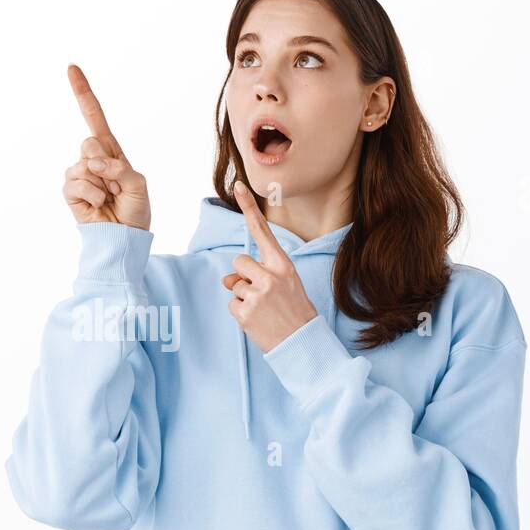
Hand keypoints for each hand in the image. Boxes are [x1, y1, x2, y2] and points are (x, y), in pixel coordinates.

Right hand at [62, 64, 150, 230]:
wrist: (125, 239)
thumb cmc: (135, 211)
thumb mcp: (138, 185)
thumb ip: (120, 169)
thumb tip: (93, 165)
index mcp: (110, 151)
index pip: (94, 117)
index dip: (83, 93)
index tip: (71, 68)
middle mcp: (92, 159)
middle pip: (89, 142)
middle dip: (105, 163)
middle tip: (115, 186)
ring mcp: (79, 174)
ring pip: (83, 164)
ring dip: (101, 185)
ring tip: (108, 199)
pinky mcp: (70, 192)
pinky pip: (75, 183)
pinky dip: (91, 195)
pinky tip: (98, 206)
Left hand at [222, 181, 318, 352]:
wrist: (302, 343)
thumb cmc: (293, 310)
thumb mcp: (282, 286)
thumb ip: (257, 274)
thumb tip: (227, 279)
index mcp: (283, 264)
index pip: (262, 232)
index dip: (249, 208)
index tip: (238, 185)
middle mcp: (270, 275)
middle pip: (238, 261)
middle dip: (244, 275)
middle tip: (263, 293)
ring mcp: (257, 294)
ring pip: (234, 285)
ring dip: (244, 297)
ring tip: (264, 310)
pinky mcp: (245, 312)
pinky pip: (232, 304)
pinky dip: (241, 313)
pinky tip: (258, 320)